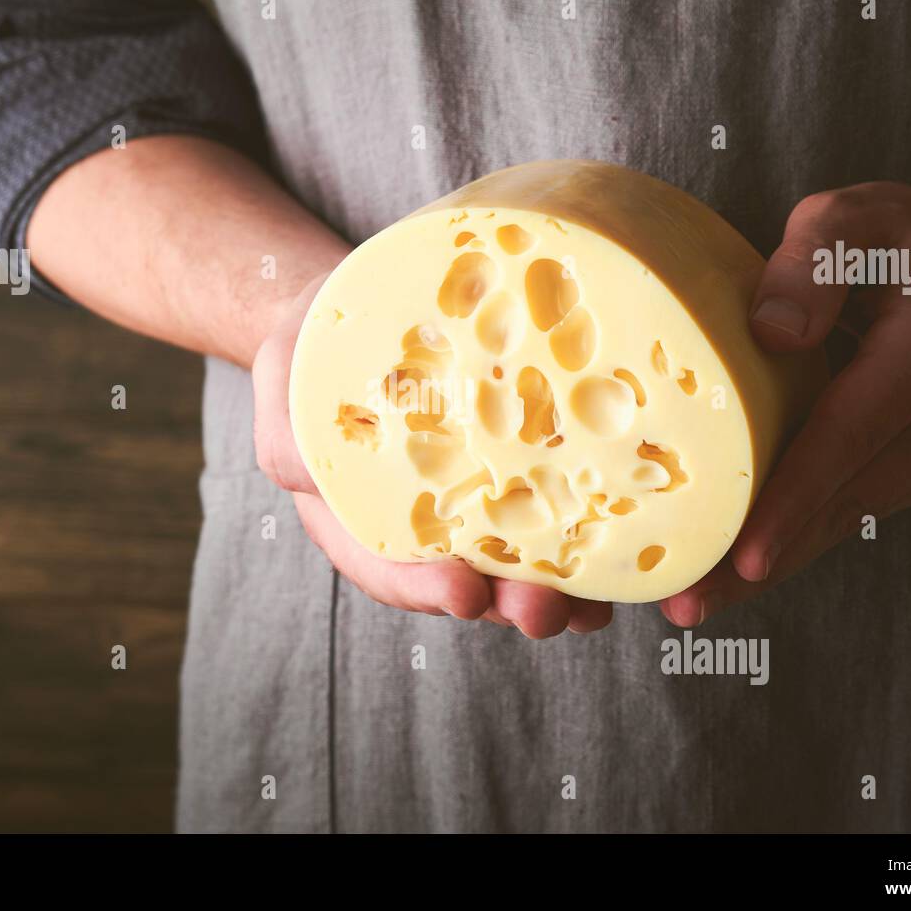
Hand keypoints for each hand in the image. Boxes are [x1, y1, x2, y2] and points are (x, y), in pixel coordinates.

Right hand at [253, 274, 613, 637]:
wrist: (375, 301)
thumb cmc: (324, 339)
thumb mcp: (284, 373)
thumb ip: (289, 434)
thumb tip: (302, 477)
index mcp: (362, 511)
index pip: (388, 567)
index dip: (423, 587)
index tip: (463, 592)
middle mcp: (425, 519)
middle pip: (467, 579)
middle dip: (508, 602)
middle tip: (545, 609)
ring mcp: (478, 498)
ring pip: (520, 560)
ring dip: (559, 589)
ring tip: (594, 601)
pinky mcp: (525, 463)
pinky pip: (560, 505)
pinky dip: (591, 532)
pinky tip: (625, 544)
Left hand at [662, 175, 910, 626]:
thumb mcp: (862, 219)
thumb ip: (815, 262)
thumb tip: (770, 332)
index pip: (848, 439)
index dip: (793, 500)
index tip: (746, 559)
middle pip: (837, 505)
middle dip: (760, 563)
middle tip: (686, 605)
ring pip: (838, 523)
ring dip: (766, 568)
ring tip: (691, 603)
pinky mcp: (906, 472)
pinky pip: (841, 513)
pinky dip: (786, 542)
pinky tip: (726, 572)